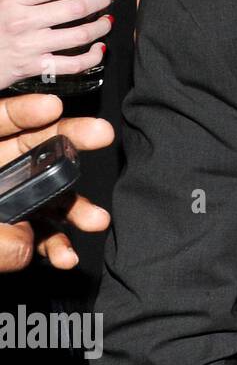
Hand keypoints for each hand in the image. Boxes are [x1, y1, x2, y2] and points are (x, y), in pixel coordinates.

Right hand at [0, 0, 112, 91]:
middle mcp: (22, 21)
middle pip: (75, 7)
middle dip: (99, 0)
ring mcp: (30, 46)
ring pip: (80, 34)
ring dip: (101, 26)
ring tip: (108, 20)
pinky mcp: (35, 68)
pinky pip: (74, 64)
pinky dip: (94, 57)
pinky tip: (100, 49)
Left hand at [0, 93, 113, 272]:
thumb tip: (23, 244)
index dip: (22, 113)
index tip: (53, 108)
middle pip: (31, 151)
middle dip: (69, 143)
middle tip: (99, 135)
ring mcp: (1, 207)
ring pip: (44, 197)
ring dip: (73, 209)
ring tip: (95, 219)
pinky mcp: (9, 237)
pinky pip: (39, 237)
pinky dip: (56, 247)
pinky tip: (64, 256)